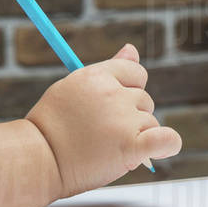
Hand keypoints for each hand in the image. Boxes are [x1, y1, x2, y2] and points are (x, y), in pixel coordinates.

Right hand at [25, 44, 181, 198]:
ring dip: (137, 135)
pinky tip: (160, 149)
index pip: (136, 73)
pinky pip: (166, 140)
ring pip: (151, 122)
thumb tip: (133, 48)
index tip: (113, 106)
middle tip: (103, 132)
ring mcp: (123, 120)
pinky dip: (168, 144)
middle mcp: (113, 93)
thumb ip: (109, 70)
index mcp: (97, 75)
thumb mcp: (74, 86)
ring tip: (108, 147)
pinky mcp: (131, 146)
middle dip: (131, 116)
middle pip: (144, 100)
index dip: (129, 90)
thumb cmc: (52, 124)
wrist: (39, 158)